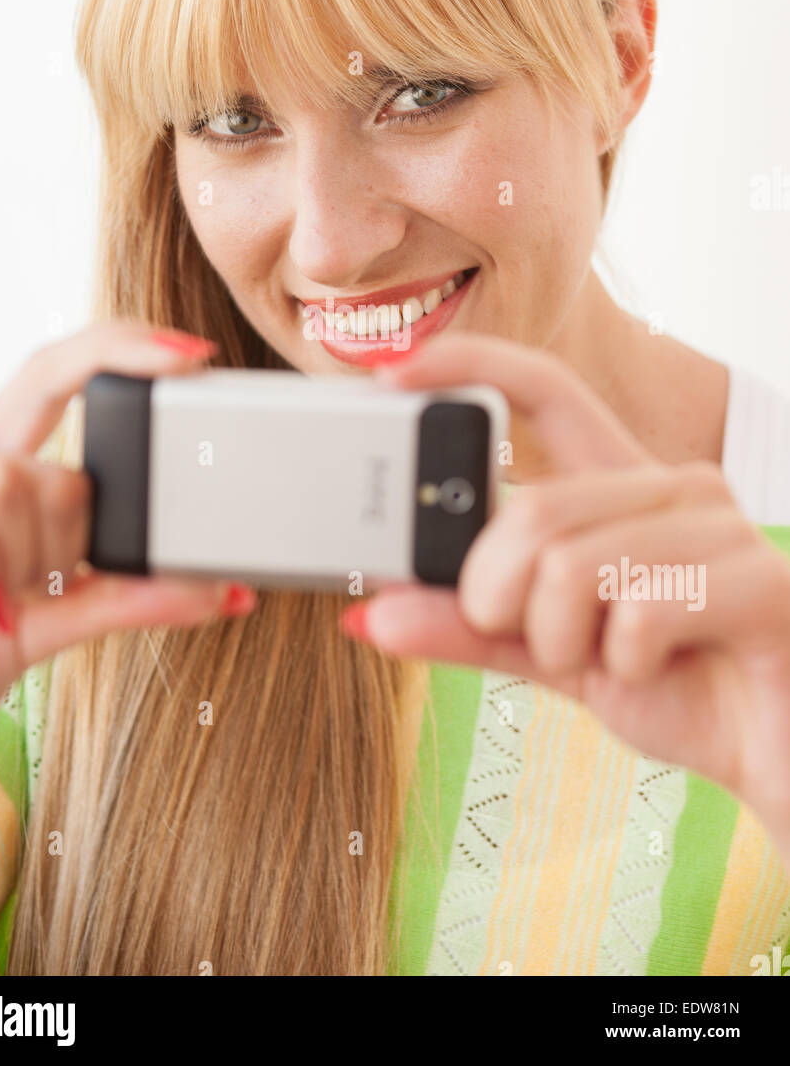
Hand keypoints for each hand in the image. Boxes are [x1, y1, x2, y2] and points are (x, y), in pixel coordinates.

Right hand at [0, 321, 255, 748]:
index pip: (51, 376)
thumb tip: (225, 591)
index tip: (192, 353)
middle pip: (49, 466)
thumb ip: (119, 594)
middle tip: (24, 594)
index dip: (117, 349)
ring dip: (13, 570)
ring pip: (11, 483)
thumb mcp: (40, 627)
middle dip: (60, 544)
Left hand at [342, 333, 789, 865]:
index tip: (392, 372)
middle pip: (532, 508)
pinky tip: (664, 673)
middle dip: (499, 597)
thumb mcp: (555, 654)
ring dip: (563, 643)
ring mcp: (722, 527)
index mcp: (622, 487)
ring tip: (610, 663)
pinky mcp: (764, 581)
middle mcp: (672, 488)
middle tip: (535, 639)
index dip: (471, 365)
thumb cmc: (679, 689)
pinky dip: (628, 668)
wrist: (777, 755)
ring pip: (572, 566)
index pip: (545, 388)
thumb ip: (471, 627)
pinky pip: (639, 616)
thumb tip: (371, 611)